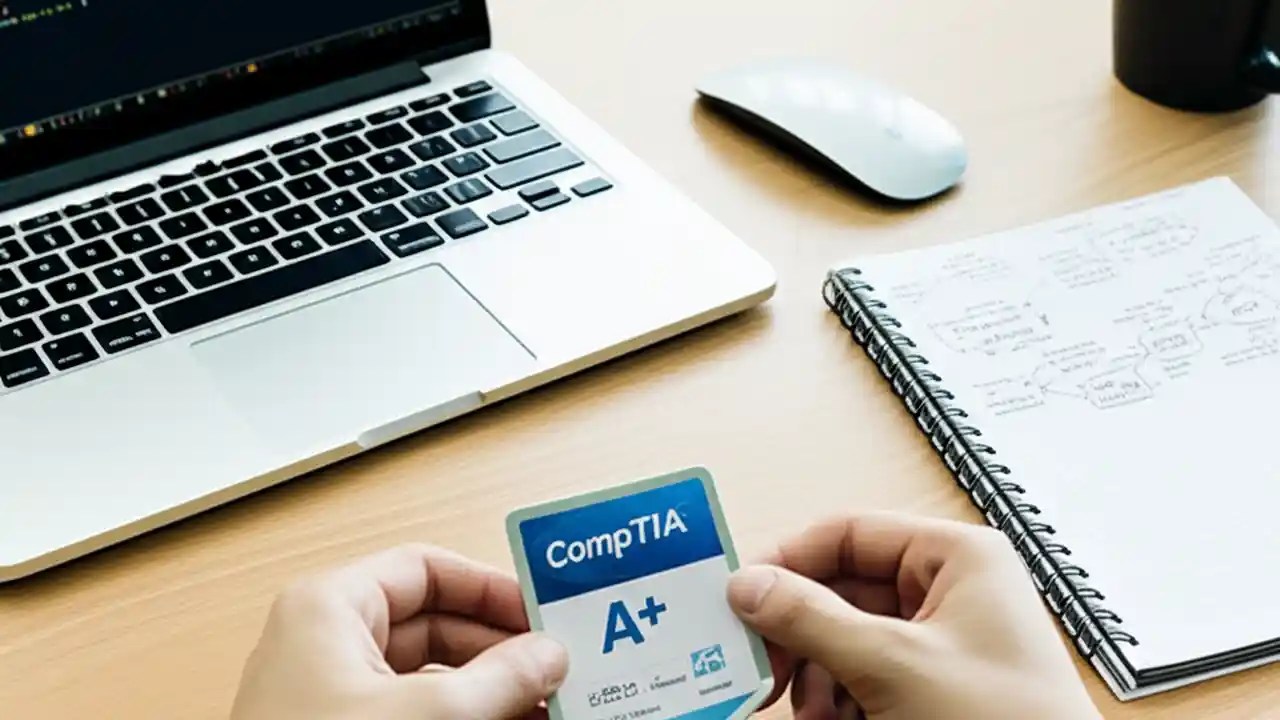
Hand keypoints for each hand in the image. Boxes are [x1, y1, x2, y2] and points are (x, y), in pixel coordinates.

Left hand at [231, 544, 567, 719]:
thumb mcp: (429, 715)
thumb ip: (499, 679)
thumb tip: (547, 655)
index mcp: (329, 609)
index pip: (424, 569)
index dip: (489, 587)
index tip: (542, 613)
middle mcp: (326, 645)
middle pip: (434, 624)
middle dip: (499, 648)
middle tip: (555, 666)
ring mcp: (331, 697)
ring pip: (429, 675)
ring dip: (488, 689)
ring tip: (545, 704)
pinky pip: (414, 714)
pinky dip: (464, 718)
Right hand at [726, 513, 1100, 719]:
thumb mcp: (893, 666)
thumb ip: (812, 620)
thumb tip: (748, 585)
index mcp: (957, 558)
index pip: (850, 534)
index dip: (788, 560)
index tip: (738, 595)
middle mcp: (951, 590)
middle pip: (842, 590)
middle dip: (800, 636)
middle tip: (757, 665)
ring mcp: (944, 641)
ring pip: (847, 640)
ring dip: (818, 679)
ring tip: (812, 716)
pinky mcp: (936, 687)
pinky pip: (866, 677)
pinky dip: (841, 702)